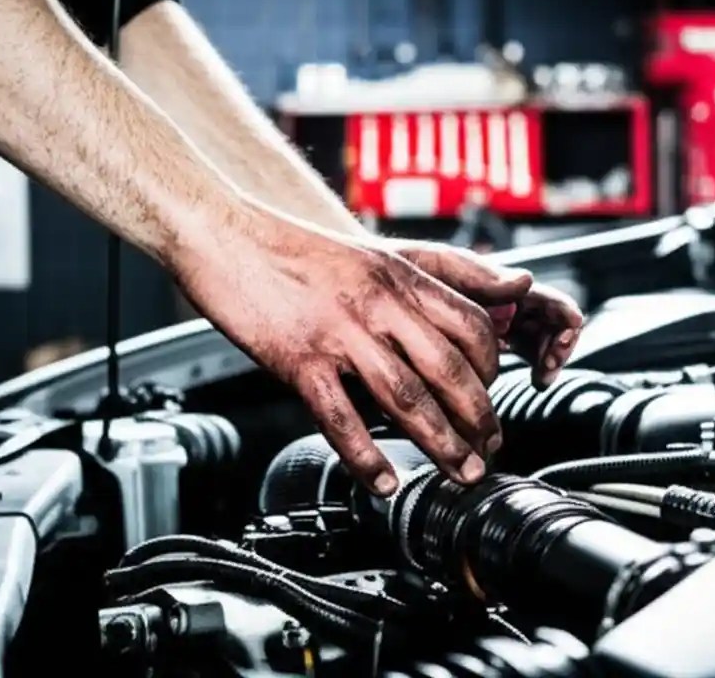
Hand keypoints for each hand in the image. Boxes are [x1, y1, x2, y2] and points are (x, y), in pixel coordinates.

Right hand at [173, 209, 518, 495]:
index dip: (492, 370)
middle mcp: (377, 303)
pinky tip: (384, 482)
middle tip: (489, 451)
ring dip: (442, 444)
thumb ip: (421, 281)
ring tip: (460, 473)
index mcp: (398, 274)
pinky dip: (368, 458)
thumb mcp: (368, 253)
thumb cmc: (290, 248)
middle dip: (479, 420)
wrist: (222, 234)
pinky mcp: (299, 360)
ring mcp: (339, 333)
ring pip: (407, 399)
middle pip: (450, 370)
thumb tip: (478, 301)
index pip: (471, 325)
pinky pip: (342, 419)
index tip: (491, 397)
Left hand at [386, 239, 583, 388]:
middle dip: (555, 350)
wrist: (362, 279)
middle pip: (548, 327)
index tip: (555, 349)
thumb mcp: (436, 265)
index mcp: (498, 282)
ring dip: (538, 364)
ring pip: (531, 347)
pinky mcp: (469, 347)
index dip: (564, 324)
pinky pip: (499, 363)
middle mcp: (499, 304)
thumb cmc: (397, 265)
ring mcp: (486, 326)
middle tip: (544, 372)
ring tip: (533, 381)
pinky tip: (493, 391)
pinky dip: (504, 378)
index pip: (549, 301)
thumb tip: (524, 280)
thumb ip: (478, 275)